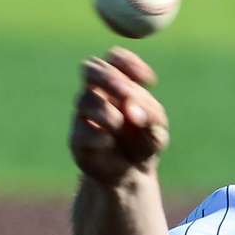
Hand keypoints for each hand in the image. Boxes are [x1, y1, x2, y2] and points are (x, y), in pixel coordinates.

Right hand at [71, 48, 169, 181]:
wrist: (131, 176)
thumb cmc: (144, 144)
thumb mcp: (157, 131)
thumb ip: (150, 118)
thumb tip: (131, 109)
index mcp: (119, 84)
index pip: (115, 58)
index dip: (129, 62)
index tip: (149, 81)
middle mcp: (97, 94)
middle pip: (91, 68)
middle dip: (111, 79)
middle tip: (130, 95)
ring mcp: (84, 115)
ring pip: (86, 99)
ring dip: (109, 112)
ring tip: (122, 126)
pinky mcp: (77, 140)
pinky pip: (82, 131)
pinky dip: (99, 135)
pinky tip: (109, 142)